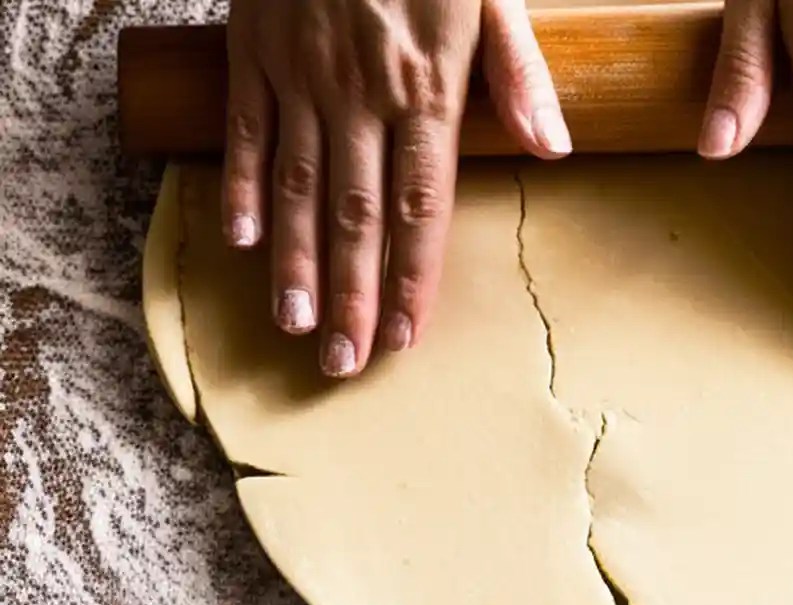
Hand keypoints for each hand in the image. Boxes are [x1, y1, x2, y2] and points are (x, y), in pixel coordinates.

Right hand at [223, 0, 570, 377]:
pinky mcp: (251, 52)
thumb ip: (518, 72)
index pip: (423, 204)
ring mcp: (299, 75)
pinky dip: (237, 186)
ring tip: (297, 326)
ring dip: (295, 262)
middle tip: (345, 363)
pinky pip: (242, 131)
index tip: (409, 334)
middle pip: (355, 213)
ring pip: (293, 185)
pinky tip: (238, 241)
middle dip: (354, 295)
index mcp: (428, 86)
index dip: (416, 275)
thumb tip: (553, 147)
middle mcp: (361, 93)